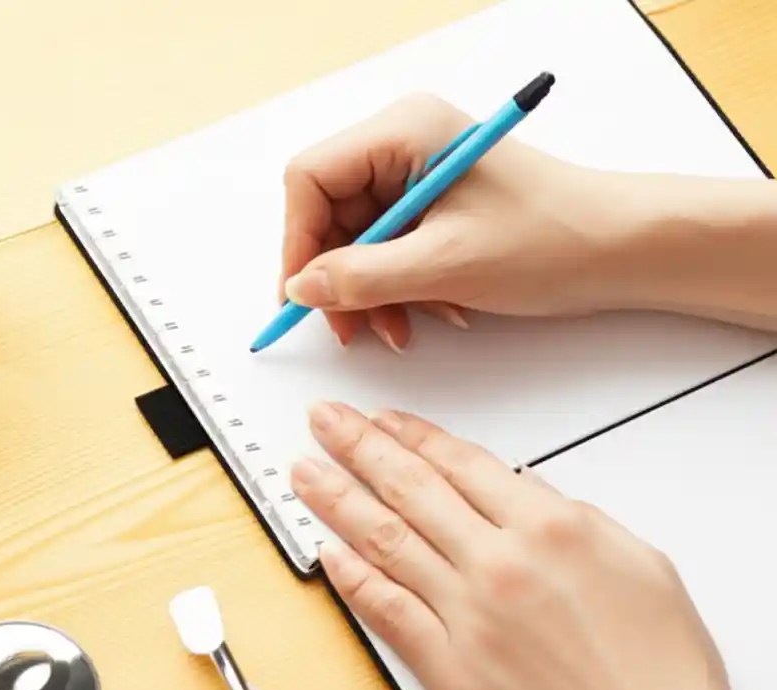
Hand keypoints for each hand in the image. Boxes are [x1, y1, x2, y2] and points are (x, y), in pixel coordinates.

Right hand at [280, 94, 642, 351]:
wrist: (623, 250)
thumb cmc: (554, 238)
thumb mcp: (446, 266)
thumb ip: (362, 277)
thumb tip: (300, 287)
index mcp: (404, 131)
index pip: (311, 179)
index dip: (298, 241)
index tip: (302, 296)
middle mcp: (403, 143)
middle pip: (329, 212)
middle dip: (338, 276)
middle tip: (349, 327)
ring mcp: (416, 173)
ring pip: (355, 239)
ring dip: (368, 291)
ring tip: (398, 328)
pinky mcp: (431, 204)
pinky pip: (386, 248)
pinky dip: (394, 287)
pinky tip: (422, 312)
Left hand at [291, 403, 737, 689]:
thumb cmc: (660, 668)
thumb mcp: (640, 563)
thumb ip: (574, 518)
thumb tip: (523, 491)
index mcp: (550, 528)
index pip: (460, 463)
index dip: (412, 435)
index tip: (382, 418)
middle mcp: (500, 565)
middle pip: (410, 489)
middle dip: (358, 446)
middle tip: (324, 420)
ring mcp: (467, 615)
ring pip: (384, 540)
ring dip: (336, 499)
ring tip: (304, 471)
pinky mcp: (448, 667)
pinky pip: (385, 610)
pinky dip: (350, 577)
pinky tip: (326, 550)